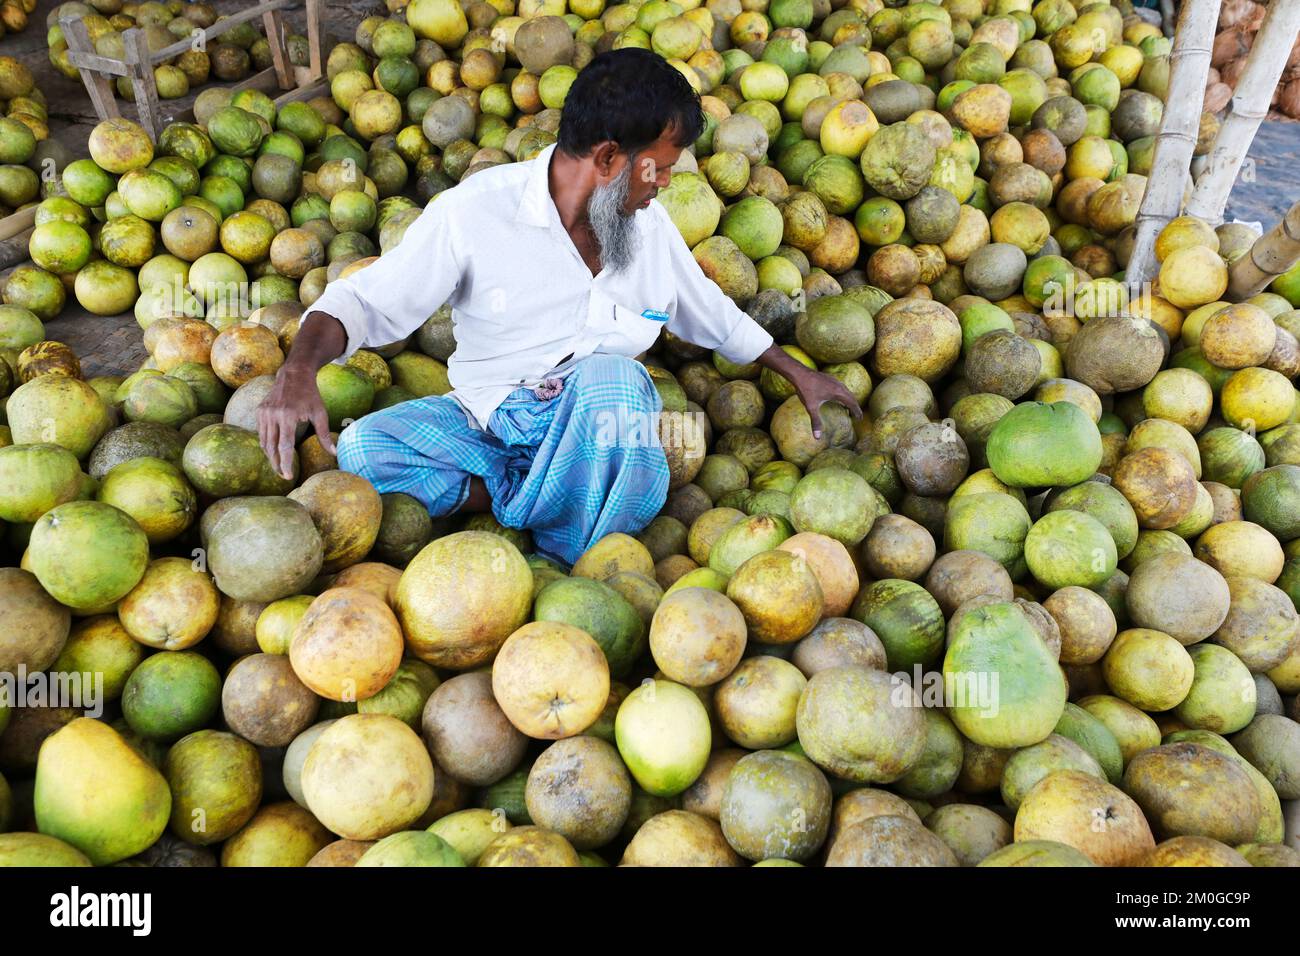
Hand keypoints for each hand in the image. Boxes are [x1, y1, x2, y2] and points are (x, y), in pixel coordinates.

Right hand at [257, 364, 334, 479]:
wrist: (294, 374)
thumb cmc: (310, 395)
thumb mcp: (320, 413)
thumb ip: (324, 435)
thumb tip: (334, 453)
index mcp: (288, 416)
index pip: (284, 446)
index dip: (285, 463)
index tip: (288, 476)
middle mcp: (273, 414)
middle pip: (271, 447)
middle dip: (276, 464)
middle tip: (283, 475)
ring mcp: (264, 412)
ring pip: (263, 441)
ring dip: (270, 456)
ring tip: (279, 466)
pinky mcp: (259, 411)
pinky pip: (261, 433)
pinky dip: (267, 444)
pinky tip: (274, 452)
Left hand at [788, 367, 862, 439]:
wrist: (800, 373)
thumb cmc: (806, 389)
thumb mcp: (811, 407)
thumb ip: (816, 422)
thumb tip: (817, 437)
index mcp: (838, 392)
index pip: (852, 403)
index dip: (857, 411)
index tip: (860, 419)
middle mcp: (839, 386)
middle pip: (851, 397)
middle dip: (855, 406)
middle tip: (857, 416)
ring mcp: (835, 381)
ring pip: (846, 391)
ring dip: (849, 400)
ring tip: (849, 408)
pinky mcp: (830, 378)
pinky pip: (841, 388)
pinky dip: (843, 394)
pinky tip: (837, 398)